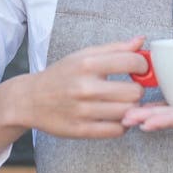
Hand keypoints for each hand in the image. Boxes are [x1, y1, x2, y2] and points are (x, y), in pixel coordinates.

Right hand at [21, 36, 147, 138]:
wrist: (30, 100)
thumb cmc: (61, 75)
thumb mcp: (84, 55)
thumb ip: (115, 48)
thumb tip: (142, 41)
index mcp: (87, 64)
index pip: (132, 62)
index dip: (143, 66)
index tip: (139, 69)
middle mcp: (85, 87)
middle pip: (134, 92)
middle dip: (137, 90)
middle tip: (129, 89)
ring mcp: (83, 111)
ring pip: (128, 112)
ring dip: (131, 109)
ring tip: (122, 103)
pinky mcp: (81, 130)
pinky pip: (117, 131)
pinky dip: (121, 125)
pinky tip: (115, 117)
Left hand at [120, 81, 172, 149]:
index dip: (167, 119)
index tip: (149, 121)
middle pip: (172, 120)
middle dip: (149, 119)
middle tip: (127, 118)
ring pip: (168, 116)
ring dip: (146, 116)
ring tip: (125, 116)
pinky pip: (171, 111)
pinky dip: (154, 110)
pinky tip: (138, 108)